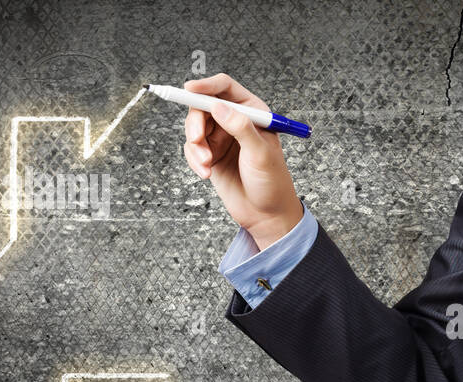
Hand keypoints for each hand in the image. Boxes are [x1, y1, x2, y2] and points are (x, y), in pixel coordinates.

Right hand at [182, 73, 303, 246]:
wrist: (267, 214)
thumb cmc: (272, 182)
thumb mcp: (260, 153)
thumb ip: (241, 128)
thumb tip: (219, 107)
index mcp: (253, 113)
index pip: (225, 88)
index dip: (206, 85)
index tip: (190, 89)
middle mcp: (235, 121)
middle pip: (203, 106)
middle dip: (196, 122)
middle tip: (196, 138)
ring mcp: (222, 138)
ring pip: (194, 128)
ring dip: (195, 146)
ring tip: (206, 164)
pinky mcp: (211, 155)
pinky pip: (192, 149)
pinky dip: (194, 160)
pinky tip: (205, 173)